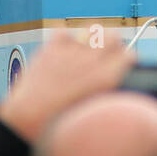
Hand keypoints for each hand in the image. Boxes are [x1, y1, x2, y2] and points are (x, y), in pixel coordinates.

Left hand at [0, 31, 134, 143]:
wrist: (26, 120)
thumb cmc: (62, 125)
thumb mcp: (94, 113)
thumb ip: (108, 93)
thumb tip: (114, 83)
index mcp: (106, 79)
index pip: (130, 55)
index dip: (127, 60)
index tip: (123, 65)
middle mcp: (91, 61)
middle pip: (114, 37)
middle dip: (113, 45)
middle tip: (107, 57)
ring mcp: (70, 52)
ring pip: (93, 30)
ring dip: (94, 38)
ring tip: (89, 51)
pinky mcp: (50, 49)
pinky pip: (65, 33)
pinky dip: (67, 40)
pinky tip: (65, 52)